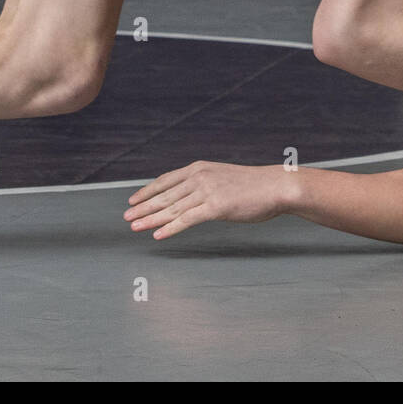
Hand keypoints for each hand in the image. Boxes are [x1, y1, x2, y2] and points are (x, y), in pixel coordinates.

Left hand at [125, 161, 291, 238]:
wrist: (275, 186)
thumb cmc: (253, 186)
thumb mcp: (223, 178)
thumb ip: (205, 184)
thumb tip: (191, 197)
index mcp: (200, 168)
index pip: (166, 180)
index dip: (147, 191)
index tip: (133, 200)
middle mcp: (199, 177)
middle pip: (164, 195)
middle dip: (143, 207)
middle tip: (126, 216)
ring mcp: (207, 191)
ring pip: (172, 208)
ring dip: (151, 219)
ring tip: (135, 226)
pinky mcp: (215, 207)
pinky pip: (187, 220)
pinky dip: (170, 228)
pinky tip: (158, 235)